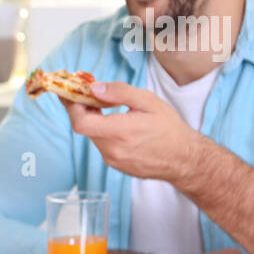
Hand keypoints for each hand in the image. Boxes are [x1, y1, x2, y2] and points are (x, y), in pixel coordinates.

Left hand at [62, 81, 202, 182]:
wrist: (184, 158)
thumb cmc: (169, 128)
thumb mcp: (148, 102)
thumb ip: (120, 93)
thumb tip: (94, 88)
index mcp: (120, 132)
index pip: (80, 122)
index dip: (71, 106)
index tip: (69, 91)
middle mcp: (112, 150)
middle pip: (84, 127)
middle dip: (82, 109)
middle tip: (85, 92)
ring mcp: (113, 160)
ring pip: (92, 135)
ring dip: (93, 120)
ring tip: (104, 106)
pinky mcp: (115, 165)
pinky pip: (101, 144)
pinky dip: (102, 131)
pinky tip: (114, 123)